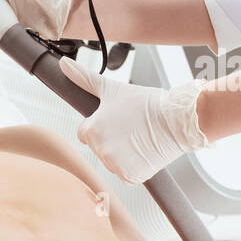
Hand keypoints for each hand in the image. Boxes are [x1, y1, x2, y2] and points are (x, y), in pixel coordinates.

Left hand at [59, 57, 212, 183]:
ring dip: (122, 153)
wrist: (176, 120)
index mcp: (91, 130)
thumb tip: (64, 64)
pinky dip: (134, 165)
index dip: (100, 125)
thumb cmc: (146, 104)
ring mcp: (115, 165)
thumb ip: (84, 78)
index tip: (116, 121)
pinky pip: (126, 173)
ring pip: (112, 160)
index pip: (85, 133)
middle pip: (98, 147)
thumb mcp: (111, 89)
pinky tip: (143, 151)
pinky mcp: (131, 176)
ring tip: (138, 137)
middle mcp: (100, 150)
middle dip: (111, 139)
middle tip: (130, 127)